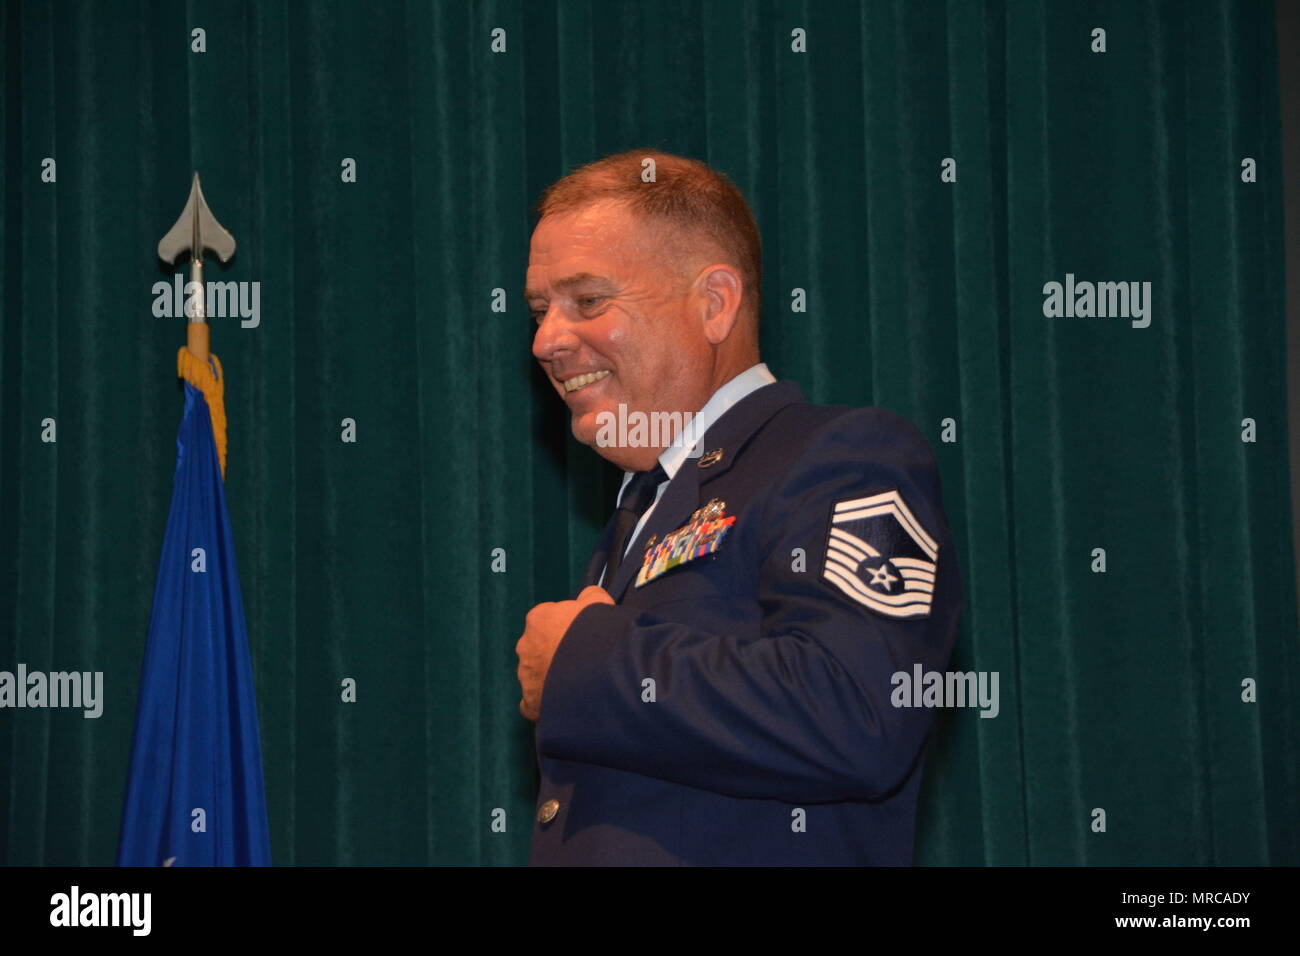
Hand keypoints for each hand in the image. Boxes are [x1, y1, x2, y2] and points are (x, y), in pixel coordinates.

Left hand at [516, 585, 614, 721]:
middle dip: (555, 652)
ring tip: (577, 684)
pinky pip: (530, 703)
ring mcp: (526, 674)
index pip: (548, 619)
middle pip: (539, 647)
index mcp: (539, 619)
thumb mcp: (599, 602)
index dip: (566, 627)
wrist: (599, 668)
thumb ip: (590, 596)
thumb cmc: (597, 632)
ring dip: (550, 678)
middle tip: (581, 660)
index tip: (582, 634)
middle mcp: (526, 645)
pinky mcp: (531, 700)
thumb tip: (588, 596)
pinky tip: (558, 705)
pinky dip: (541, 704)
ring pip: (535, 674)